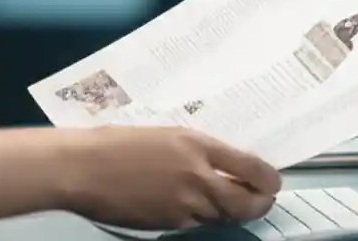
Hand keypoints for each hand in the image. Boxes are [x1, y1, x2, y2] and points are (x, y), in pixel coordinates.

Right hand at [61, 126, 280, 230]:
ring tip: (230, 200)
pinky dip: (204, 216)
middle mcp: (196, 176)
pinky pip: (198, 223)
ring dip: (232, 210)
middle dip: (262, 203)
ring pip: (224, 216)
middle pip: (247, 202)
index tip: (273, 180)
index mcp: (196, 145)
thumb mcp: (166, 134)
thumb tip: (223, 162)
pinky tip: (195, 205)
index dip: (269, 179)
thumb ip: (197, 149)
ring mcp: (183, 204)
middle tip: (264, 198)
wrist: (83, 168)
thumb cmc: (118, 143)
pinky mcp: (169, 223)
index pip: (251, 167)